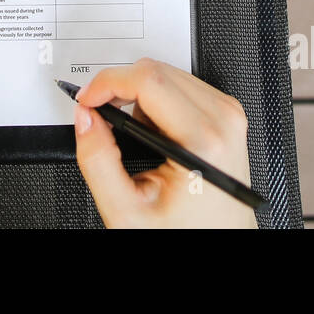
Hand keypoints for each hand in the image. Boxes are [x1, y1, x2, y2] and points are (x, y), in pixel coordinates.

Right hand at [73, 58, 256, 228]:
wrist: (220, 242)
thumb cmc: (185, 233)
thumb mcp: (127, 211)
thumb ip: (98, 162)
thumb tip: (85, 119)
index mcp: (203, 141)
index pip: (148, 81)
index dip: (108, 82)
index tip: (87, 99)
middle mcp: (223, 120)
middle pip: (156, 71)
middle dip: (118, 88)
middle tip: (98, 114)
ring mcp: (228, 115)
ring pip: (167, 74)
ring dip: (137, 96)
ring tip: (131, 135)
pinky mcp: (226, 114)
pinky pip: (182, 86)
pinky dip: (156, 101)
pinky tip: (152, 133)